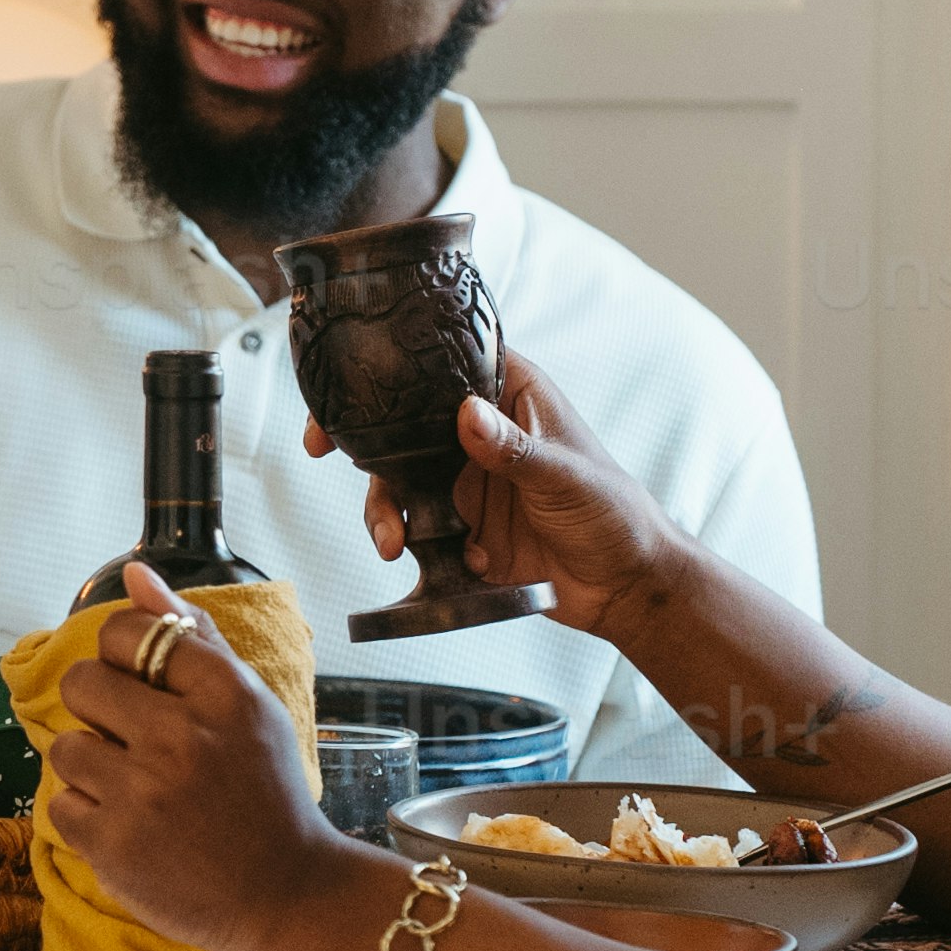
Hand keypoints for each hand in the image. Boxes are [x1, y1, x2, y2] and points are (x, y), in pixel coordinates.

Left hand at [37, 564, 361, 950]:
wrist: (288, 893)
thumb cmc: (266, 792)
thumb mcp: (250, 707)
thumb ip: (193, 637)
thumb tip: (136, 575)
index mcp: (224, 694)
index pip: (130, 632)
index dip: (123, 655)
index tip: (140, 682)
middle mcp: (183, 737)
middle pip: (82, 683)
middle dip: (97, 707)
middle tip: (131, 738)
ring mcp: (145, 794)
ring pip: (66, 746)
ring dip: (90, 766)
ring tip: (133, 788)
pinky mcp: (114, 846)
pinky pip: (59, 805)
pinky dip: (86, 817)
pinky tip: (128, 826)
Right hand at [308, 342, 678, 631]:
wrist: (625, 587)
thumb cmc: (615, 512)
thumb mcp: (567, 474)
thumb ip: (515, 449)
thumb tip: (467, 414)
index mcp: (509, 397)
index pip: (444, 363)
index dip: (395, 365)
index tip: (351, 380)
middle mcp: (480, 435)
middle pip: (405, 423)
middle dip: (363, 439)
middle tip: (326, 448)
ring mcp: (466, 482)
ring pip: (402, 481)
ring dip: (387, 509)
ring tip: (393, 542)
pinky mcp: (461, 530)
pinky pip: (418, 532)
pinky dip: (416, 547)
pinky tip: (450, 562)